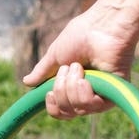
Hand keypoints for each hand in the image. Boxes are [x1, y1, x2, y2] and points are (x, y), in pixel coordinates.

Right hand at [22, 6, 137, 118]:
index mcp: (73, 87)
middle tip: (67, 68)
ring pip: (78, 110)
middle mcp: (87, 95)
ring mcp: (100, 96)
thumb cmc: (81, 35)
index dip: (52, 105)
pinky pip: (92, 107)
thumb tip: (27, 82)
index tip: (49, 92)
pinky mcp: (112, 95)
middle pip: (67, 112)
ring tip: (78, 67)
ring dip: (71, 88)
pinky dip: (83, 92)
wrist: (102, 26)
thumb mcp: (55, 56)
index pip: (60, 111)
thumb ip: (43, 71)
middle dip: (60, 91)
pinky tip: (85, 78)